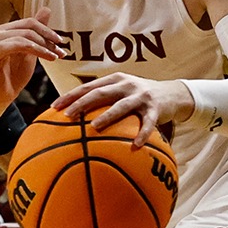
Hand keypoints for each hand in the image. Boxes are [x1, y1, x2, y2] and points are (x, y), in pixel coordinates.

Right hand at [0, 7, 61, 104]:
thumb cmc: (13, 76)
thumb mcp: (31, 52)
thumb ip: (37, 32)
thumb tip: (46, 9)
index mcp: (4, 31)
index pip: (29, 23)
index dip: (47, 30)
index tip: (61, 43)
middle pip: (28, 27)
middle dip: (48, 39)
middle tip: (61, 51)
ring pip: (23, 36)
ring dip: (43, 46)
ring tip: (55, 56)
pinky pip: (15, 46)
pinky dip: (34, 50)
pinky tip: (46, 57)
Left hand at [53, 74, 193, 147]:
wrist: (173, 93)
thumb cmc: (138, 96)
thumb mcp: (121, 92)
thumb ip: (102, 99)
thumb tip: (73, 114)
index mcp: (114, 80)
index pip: (88, 87)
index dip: (71, 95)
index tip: (54, 107)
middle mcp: (126, 85)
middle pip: (100, 93)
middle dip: (82, 104)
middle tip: (68, 116)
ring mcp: (141, 96)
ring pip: (121, 106)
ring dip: (107, 116)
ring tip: (94, 127)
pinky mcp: (155, 109)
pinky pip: (148, 124)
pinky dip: (142, 135)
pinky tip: (135, 147)